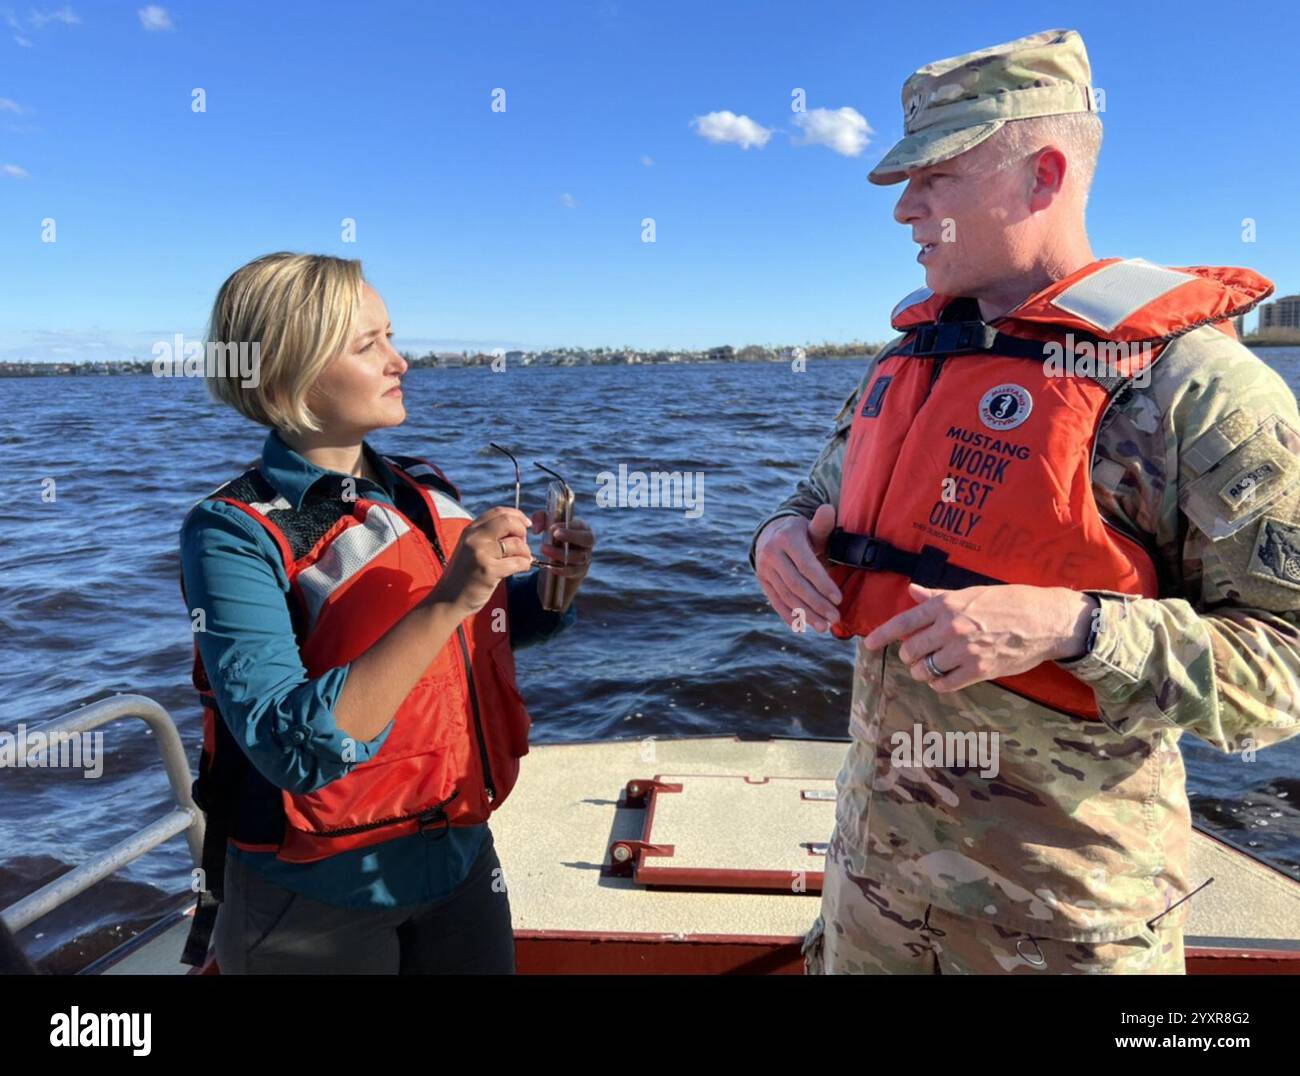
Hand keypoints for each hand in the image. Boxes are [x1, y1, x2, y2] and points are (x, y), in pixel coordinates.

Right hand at [432, 507, 534, 618]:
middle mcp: (474, 538)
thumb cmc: (464, 575)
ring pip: (516, 543)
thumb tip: (518, 529)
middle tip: (523, 544)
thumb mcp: (471, 548)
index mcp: (470, 530)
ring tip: (523, 559)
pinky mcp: (488, 570)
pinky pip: (517, 562)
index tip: (526, 524)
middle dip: (522, 531)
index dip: (517, 516)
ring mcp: (480, 553)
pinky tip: (522, 568)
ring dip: (526, 552)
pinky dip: (525, 564)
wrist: (448, 599)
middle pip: (508, 522)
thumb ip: (489, 536)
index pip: (498, 512)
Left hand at [531, 512, 594, 601]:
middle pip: (587, 539)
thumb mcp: (547, 522)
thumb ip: (540, 519)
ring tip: (543, 549)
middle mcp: (587, 543)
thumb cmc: (556, 534)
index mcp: (582, 528)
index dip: (568, 527)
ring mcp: (585, 557)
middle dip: (571, 536)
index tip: (552, 528)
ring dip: (560, 554)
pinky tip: (550, 566)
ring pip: (578, 557)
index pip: (580, 525)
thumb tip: (536, 530)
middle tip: (554, 535)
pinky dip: (562, 570)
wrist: (561, 555)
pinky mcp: (580, 571)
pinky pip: (573, 571)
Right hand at [754, 504, 841, 631]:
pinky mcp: (761, 581)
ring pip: (786, 596)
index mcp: (786, 538)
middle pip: (796, 585)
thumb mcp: (812, 527)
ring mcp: (764, 568)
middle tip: (835, 619)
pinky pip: (775, 601)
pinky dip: (788, 615)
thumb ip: (822, 524)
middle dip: (816, 604)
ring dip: (805, 614)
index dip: (823, 585)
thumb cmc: (803, 534)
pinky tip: (802, 626)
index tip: (839, 600)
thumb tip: (828, 509)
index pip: (806, 566)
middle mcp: (771, 553)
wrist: (773, 533)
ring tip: (823, 627)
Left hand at [863, 582, 1096, 691]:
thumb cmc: (1008, 602)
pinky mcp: (979, 670)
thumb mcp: (970, 592)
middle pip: (911, 650)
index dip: (882, 635)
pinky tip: (944, 679)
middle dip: (909, 656)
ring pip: (925, 670)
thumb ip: (937, 597)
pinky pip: (945, 684)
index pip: (904, 622)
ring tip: (930, 668)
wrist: (1044, 619)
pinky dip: (939, 684)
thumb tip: (912, 591)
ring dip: (923, 672)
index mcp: (946, 605)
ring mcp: (964, 650)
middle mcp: (950, 627)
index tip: (869, 644)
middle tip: (916, 656)